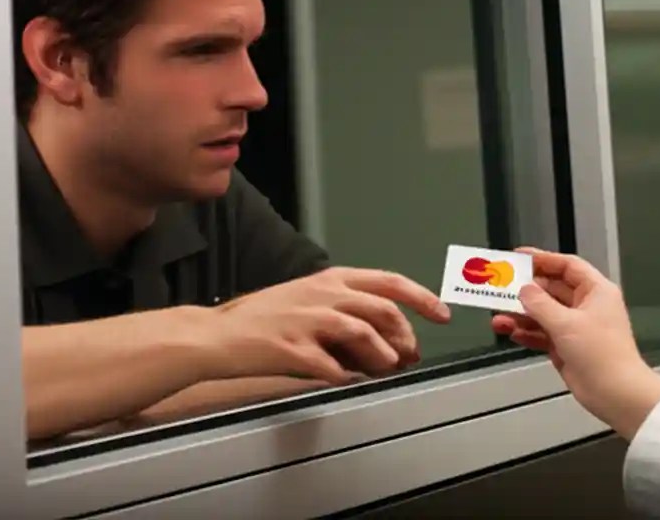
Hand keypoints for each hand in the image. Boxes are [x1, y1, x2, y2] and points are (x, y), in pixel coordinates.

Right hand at [204, 267, 451, 383]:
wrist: (216, 335)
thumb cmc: (264, 320)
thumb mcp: (309, 301)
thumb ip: (348, 313)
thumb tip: (388, 340)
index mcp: (331, 279)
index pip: (390, 282)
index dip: (422, 298)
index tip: (443, 314)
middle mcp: (324, 294)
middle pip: (384, 311)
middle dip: (405, 337)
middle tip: (411, 356)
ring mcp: (308, 321)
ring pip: (365, 336)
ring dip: (382, 357)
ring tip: (384, 370)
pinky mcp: (293, 348)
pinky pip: (334, 367)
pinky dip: (347, 376)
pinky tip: (345, 379)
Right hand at [491, 249, 659, 438]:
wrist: (615, 393)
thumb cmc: (603, 354)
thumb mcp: (567, 323)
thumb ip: (540, 304)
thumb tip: (525, 290)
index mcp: (596, 291)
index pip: (567, 266)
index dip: (543, 259)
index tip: (519, 257)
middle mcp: (587, 306)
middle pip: (551, 289)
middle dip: (526, 291)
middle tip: (502, 289)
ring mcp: (576, 327)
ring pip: (544, 313)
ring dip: (522, 315)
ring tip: (500, 318)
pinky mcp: (567, 347)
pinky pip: (543, 334)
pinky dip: (527, 333)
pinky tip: (512, 332)